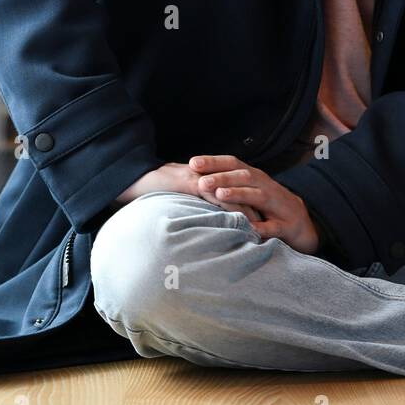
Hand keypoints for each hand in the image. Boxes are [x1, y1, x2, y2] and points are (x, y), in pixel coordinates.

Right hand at [114, 160, 261, 222]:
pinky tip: (241, 222)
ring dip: (249, 212)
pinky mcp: (191, 184)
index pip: (235, 190)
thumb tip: (202, 219)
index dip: (250, 204)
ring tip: (263, 230)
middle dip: (257, 208)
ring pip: (232, 194)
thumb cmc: (151, 190)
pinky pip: (215, 196)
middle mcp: (206, 175)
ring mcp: (200, 178)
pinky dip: (230, 210)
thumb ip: (192, 204)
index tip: (266, 219)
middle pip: (240, 191)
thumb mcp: (177, 197)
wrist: (130, 177)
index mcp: (206, 177)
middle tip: (274, 226)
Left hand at [189, 155, 320, 253]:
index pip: (233, 163)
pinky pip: (274, 226)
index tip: (192, 163)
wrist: (303, 222)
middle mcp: (266, 186)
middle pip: (243, 177)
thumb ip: (228, 183)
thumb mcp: (249, 190)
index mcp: (255, 177)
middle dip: (222, 177)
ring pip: (257, 196)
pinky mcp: (287, 225)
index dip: (214, 162)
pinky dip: (262, 227)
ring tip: (220, 195)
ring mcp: (278, 205)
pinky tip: (250, 228)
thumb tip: (195, 178)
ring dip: (239, 194)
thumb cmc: (268, 205)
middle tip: (201, 181)